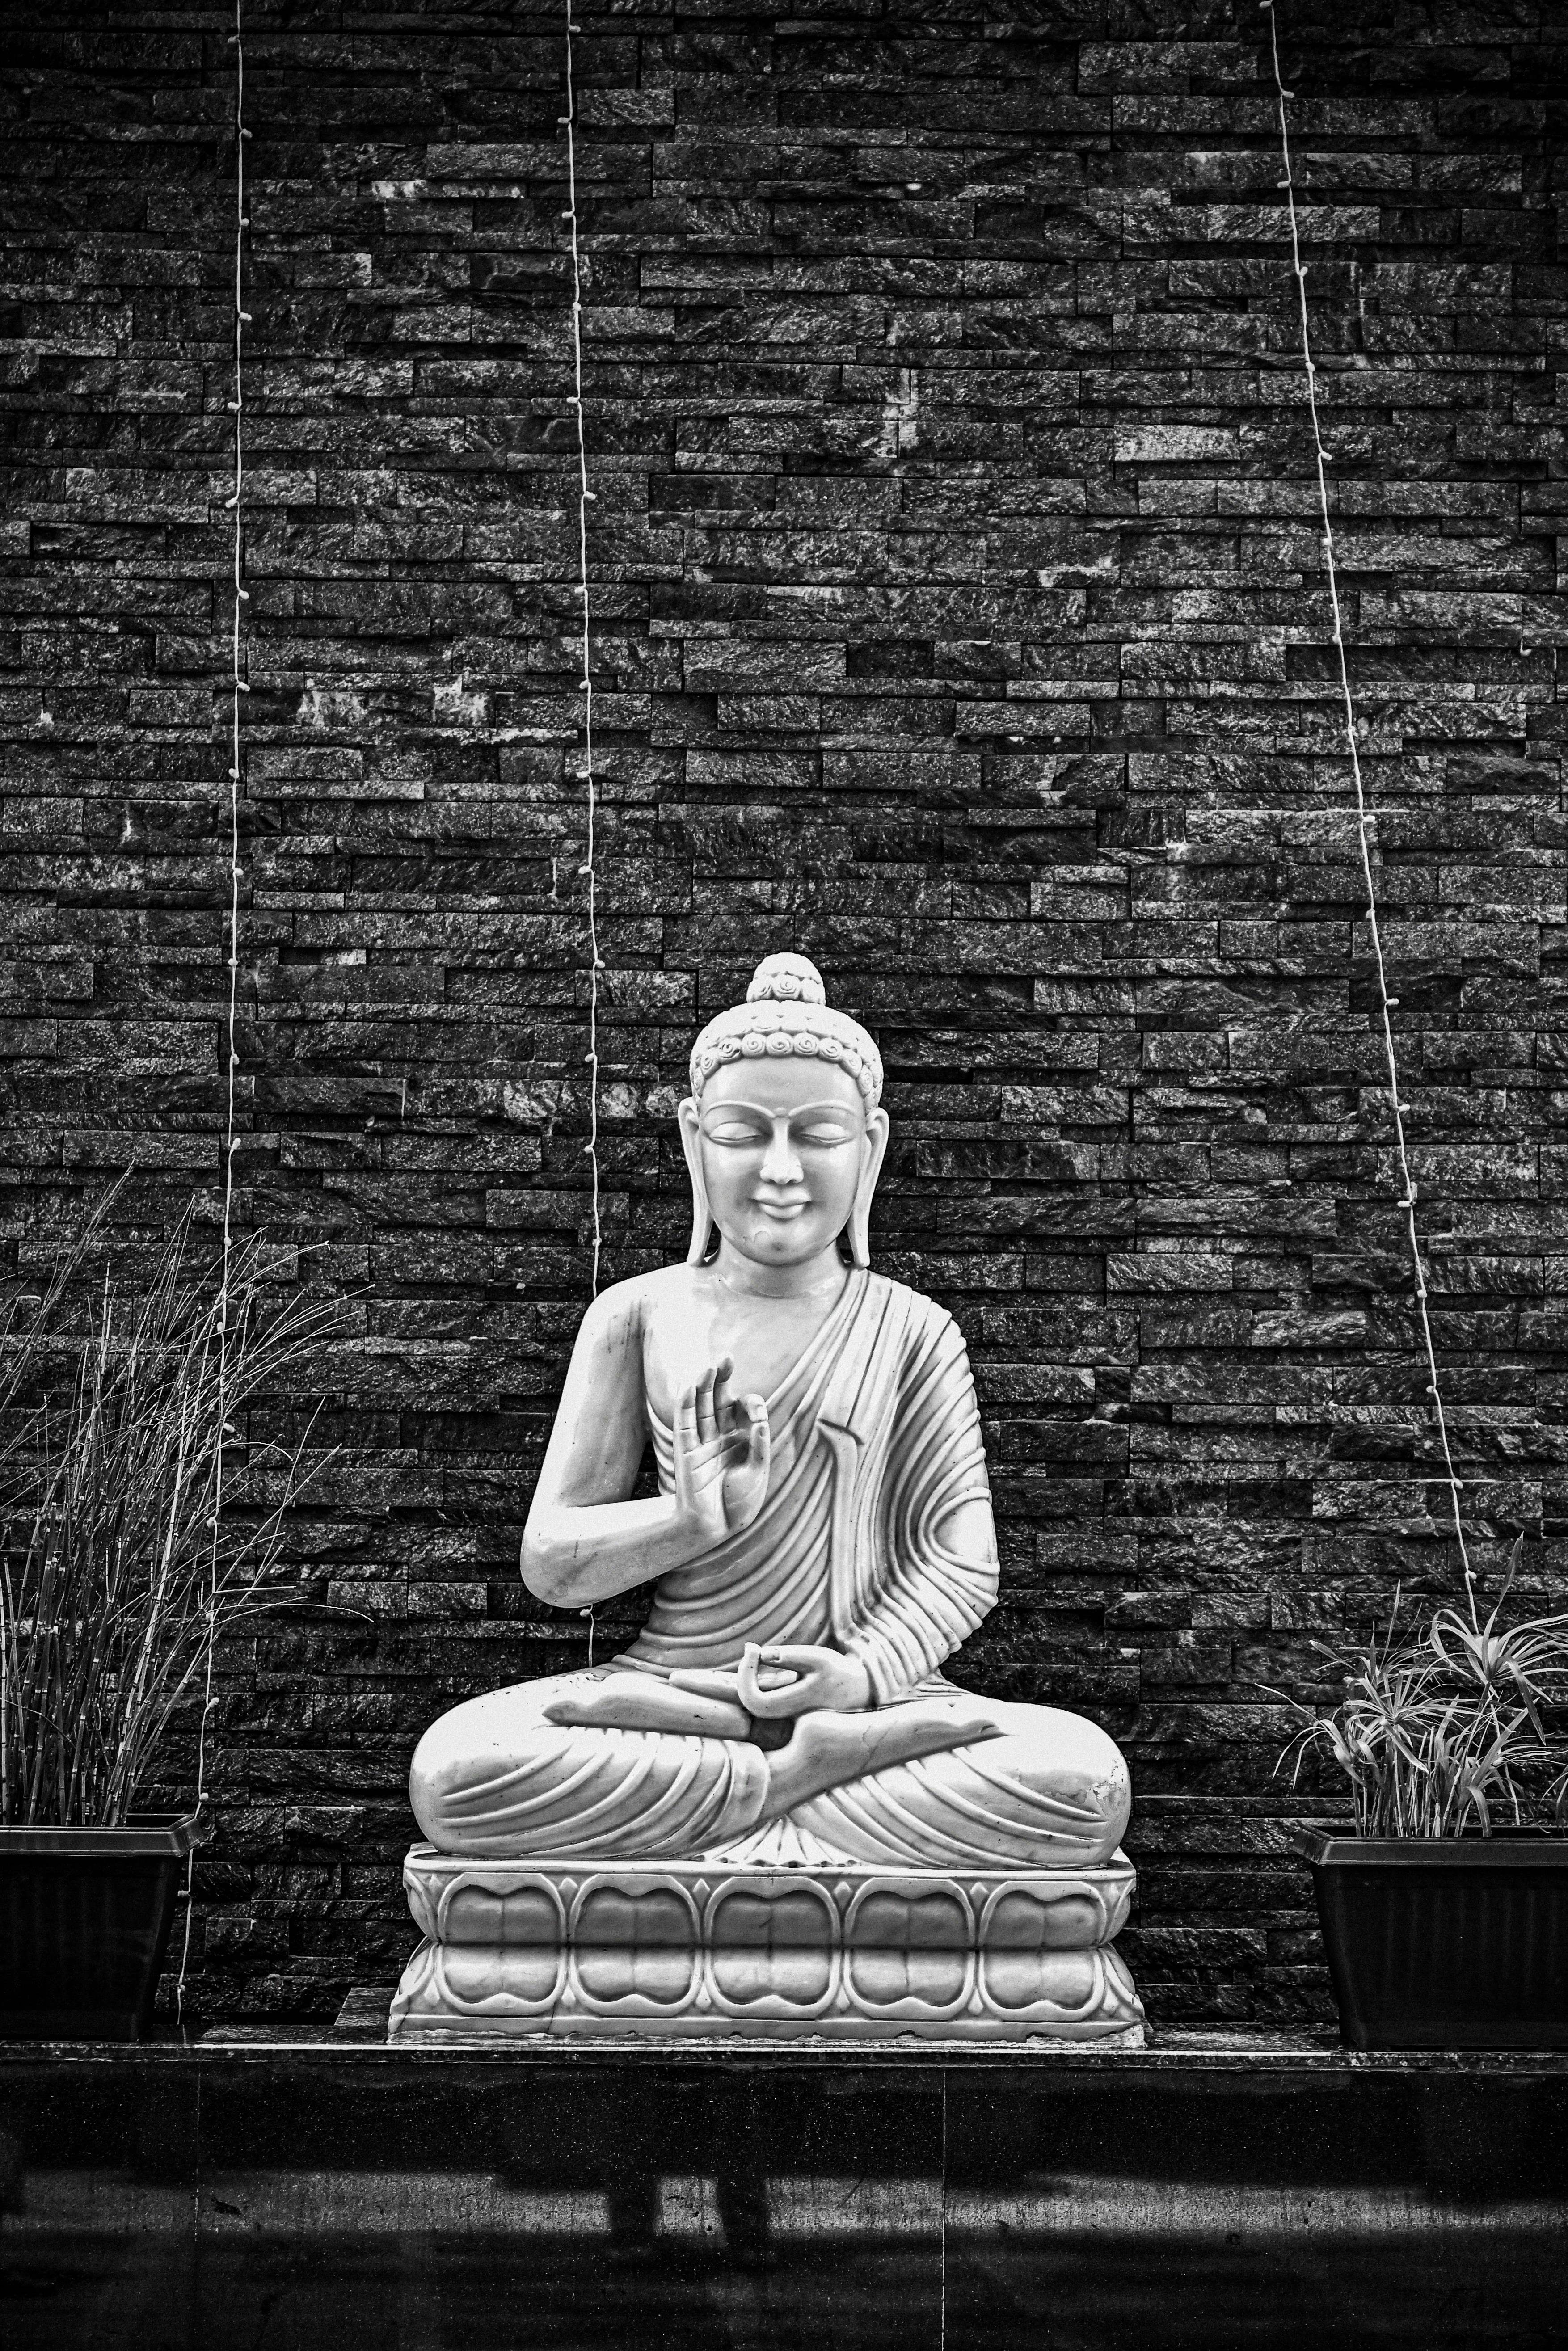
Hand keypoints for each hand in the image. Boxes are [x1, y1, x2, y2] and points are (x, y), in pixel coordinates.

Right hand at [671, 1358, 769, 1547]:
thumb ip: (760, 1444)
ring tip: (709, 1365)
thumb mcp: (758, 1471)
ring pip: (701, 1408)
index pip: (743, 1410)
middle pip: (719, 1401)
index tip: (754, 1405)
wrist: (716, 1528)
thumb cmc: (739, 1502)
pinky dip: (685, 1406)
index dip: (750, 1402)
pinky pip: (684, 1425)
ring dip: (703, 1387)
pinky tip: (689, 1387)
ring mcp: (702, 1443)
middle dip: (722, 1380)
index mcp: (742, 1440)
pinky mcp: (686, 1452)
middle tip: (725, 1357)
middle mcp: (721, 1437)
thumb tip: (761, 1419)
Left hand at [736, 1641, 872, 1719]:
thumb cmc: (840, 1672)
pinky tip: (762, 1659)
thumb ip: (790, 1657)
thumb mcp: (819, 1659)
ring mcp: (786, 1713)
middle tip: (752, 1648)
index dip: (746, 1674)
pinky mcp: (787, 1707)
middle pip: (750, 1702)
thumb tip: (761, 1653)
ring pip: (755, 1701)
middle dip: (744, 1674)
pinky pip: (764, 1697)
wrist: (861, 1690)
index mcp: (793, 1705)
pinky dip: (757, 1679)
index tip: (754, 1648)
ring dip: (749, 1676)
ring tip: (755, 1651)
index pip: (753, 1698)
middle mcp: (786, 1716)